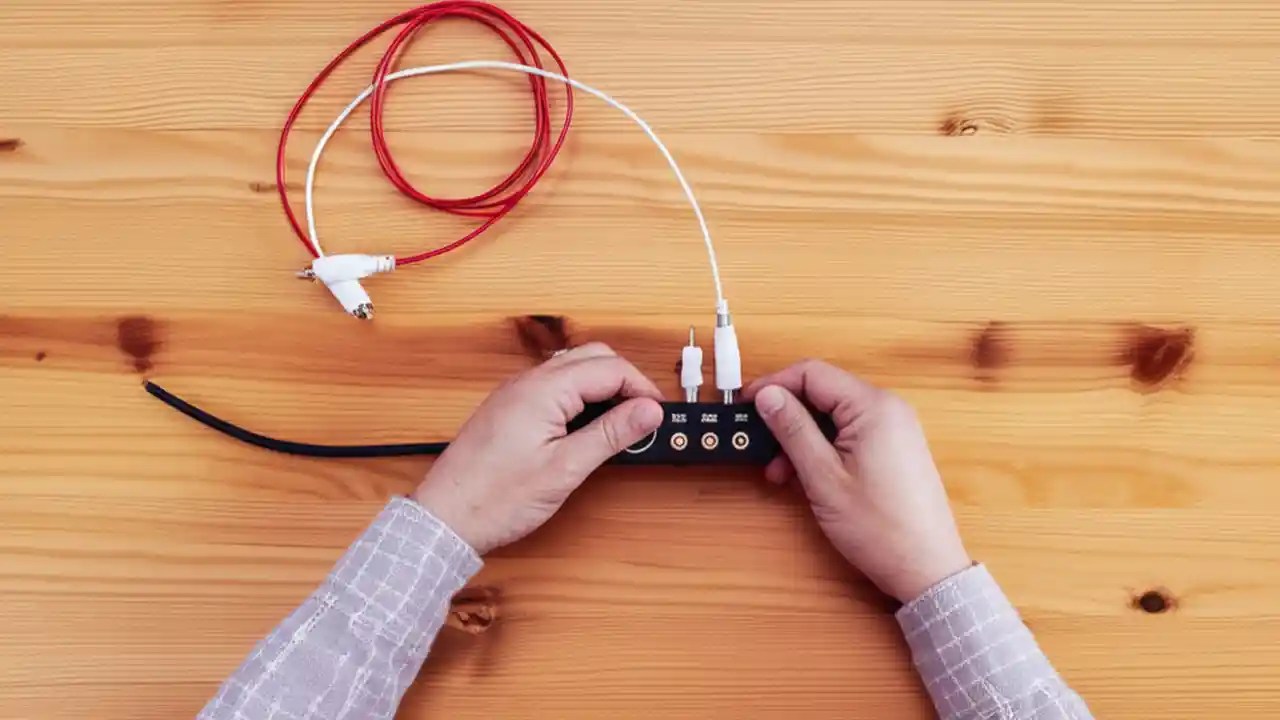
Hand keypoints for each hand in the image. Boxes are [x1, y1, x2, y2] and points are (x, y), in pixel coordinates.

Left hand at [413, 343, 663, 554]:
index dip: (641, 389)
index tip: (657, 416)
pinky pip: (554, 387)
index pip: (609, 368)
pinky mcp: (509, 410)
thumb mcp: (565, 469)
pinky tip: (586, 430)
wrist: (445, 519)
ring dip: (602, 389)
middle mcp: (527, 382)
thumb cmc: (495, 499)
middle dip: (625, 382)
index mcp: (543, 389)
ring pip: (573, 371)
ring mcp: (515, 394)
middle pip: (593, 359)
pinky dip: (579, 399)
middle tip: (643, 418)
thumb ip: (610, 434)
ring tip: (619, 425)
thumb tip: (649, 412)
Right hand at [744, 360, 970, 601]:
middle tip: (761, 448)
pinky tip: (807, 477)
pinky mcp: (895, 449)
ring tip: (781, 474)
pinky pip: (850, 434)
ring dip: (802, 439)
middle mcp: (888, 409)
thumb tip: (768, 396)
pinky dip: (823, 449)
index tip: (747, 405)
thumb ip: (793, 430)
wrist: (926, 568)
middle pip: (823, 393)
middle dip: (787, 418)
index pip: (813, 373)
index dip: (775, 385)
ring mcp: (895, 429)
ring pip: (834, 417)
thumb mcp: (823, 477)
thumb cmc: (880, 528)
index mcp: (873, 407)